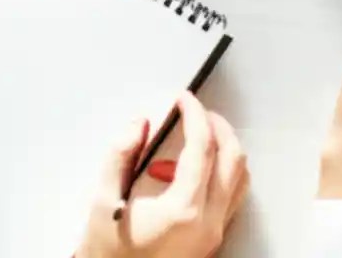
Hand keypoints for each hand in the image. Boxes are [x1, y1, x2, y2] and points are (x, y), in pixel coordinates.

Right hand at [76, 92, 248, 257]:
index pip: (202, 147)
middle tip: (195, 112)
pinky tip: (193, 171)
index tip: (184, 99)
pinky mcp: (214, 238)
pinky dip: (221, 173)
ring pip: (239, 176)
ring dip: (222, 150)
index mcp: (182, 210)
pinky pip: (233, 195)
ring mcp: (215, 232)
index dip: (194, 115)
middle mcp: (207, 222)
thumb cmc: (107, 254)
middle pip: (232, 157)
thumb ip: (120, 155)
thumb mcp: (102, 200)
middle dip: (216, 126)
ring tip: (194, 139)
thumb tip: (140, 124)